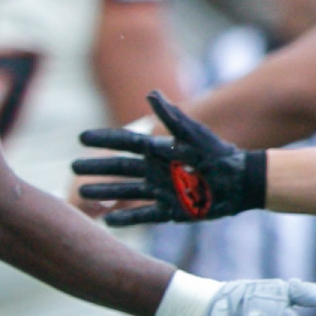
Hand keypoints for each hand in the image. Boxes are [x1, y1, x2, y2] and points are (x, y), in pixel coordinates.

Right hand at [74, 92, 264, 226]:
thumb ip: (172, 117)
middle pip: (119, 168)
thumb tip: (151, 94)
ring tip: (82, 194)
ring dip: (104, 192)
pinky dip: (126, 219)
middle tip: (74, 165)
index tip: (81, 137)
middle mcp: (156, 170)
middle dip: (96, 167)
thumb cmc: (219, 153)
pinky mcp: (171, 211)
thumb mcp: (193, 134)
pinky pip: (144, 215)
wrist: (241, 182)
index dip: (104, 140)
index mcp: (159, 150)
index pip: (125, 143)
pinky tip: (107, 221)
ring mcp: (161, 191)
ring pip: (126, 192)